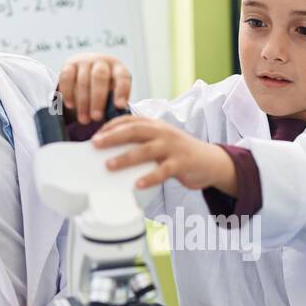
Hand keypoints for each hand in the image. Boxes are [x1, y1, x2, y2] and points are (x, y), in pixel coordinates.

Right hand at [57, 52, 131, 122]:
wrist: (86, 72)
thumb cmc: (104, 88)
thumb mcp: (113, 92)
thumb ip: (114, 102)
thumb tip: (115, 119)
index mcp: (117, 68)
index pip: (122, 77)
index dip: (122, 91)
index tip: (120, 106)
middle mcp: (102, 62)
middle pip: (100, 77)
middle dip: (98, 100)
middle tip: (96, 118)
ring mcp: (85, 61)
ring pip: (83, 80)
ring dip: (83, 102)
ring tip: (84, 119)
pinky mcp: (69, 64)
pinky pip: (67, 77)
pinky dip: (67, 92)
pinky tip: (70, 105)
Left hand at [92, 116, 237, 192]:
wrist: (210, 161)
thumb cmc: (179, 153)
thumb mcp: (160, 142)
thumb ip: (141, 143)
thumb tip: (111, 154)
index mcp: (155, 125)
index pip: (130, 120)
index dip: (111, 126)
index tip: (96, 135)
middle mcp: (163, 133)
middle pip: (135, 130)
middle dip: (113, 136)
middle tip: (95, 144)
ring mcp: (173, 147)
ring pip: (147, 150)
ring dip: (126, 157)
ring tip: (109, 165)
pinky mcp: (182, 163)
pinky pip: (163, 171)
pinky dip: (150, 177)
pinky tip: (138, 184)